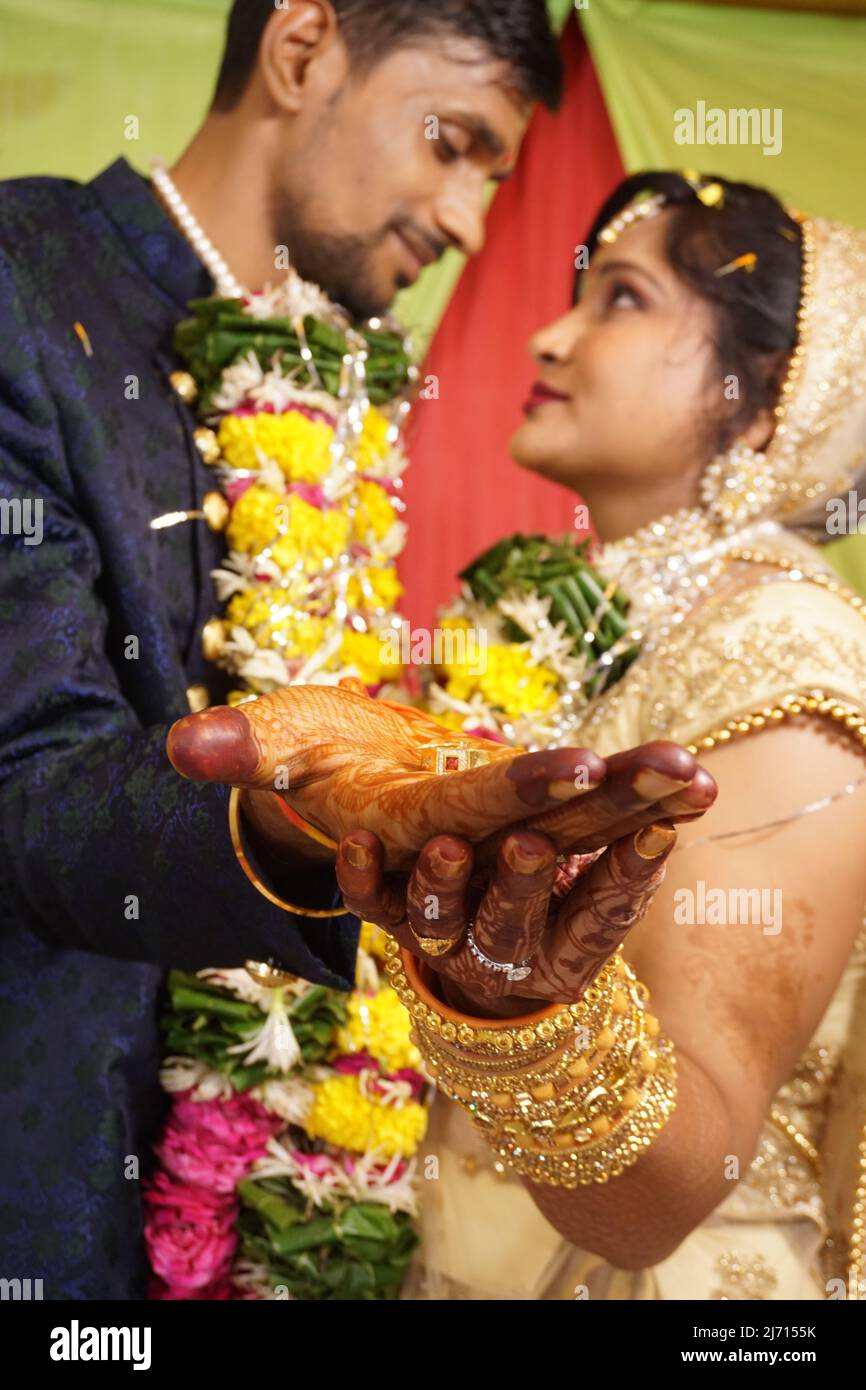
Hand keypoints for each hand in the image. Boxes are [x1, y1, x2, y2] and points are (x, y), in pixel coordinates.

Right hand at [167, 681, 713, 873]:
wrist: (357, 798)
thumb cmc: (316, 762)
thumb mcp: (280, 744)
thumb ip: (244, 747)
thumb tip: (180, 747)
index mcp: (409, 820)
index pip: (465, 810)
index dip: (516, 789)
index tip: (577, 762)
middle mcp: (465, 842)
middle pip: (545, 825)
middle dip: (613, 800)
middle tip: (688, 770)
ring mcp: (505, 840)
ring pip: (580, 828)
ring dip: (643, 805)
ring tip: (707, 774)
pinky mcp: (531, 829)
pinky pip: (592, 832)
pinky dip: (640, 815)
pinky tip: (694, 788)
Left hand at [335, 761, 716, 1014]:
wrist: (477, 953)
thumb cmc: (556, 894)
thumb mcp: (598, 866)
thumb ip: (638, 826)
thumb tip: (700, 783)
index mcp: (566, 946)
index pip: (600, 914)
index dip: (625, 876)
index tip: (656, 832)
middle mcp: (505, 952)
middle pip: (514, 926)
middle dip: (525, 885)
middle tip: (534, 842)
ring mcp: (444, 939)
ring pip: (438, 924)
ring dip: (441, 886)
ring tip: (447, 847)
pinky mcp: (390, 917)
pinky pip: (369, 906)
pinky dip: (359, 878)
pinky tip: (355, 841)